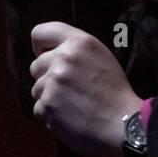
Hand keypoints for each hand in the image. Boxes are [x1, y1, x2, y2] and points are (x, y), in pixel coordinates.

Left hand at [29, 21, 141, 156]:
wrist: (122, 124)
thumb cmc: (115, 91)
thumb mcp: (101, 57)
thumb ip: (75, 49)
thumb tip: (50, 53)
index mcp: (79, 43)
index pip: (40, 32)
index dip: (40, 47)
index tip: (48, 57)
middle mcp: (63, 58)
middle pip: (36, 65)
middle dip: (47, 77)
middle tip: (69, 88)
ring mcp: (52, 82)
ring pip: (36, 88)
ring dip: (49, 97)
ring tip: (72, 104)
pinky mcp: (47, 105)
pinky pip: (38, 108)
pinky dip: (50, 115)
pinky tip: (69, 117)